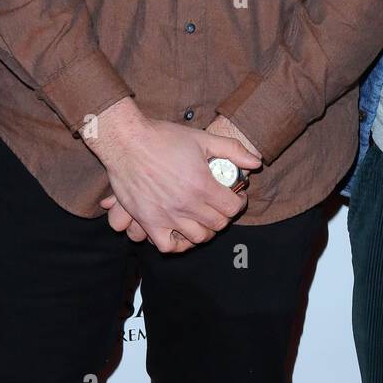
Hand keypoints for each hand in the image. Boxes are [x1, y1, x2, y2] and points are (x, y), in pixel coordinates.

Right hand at [88, 99, 259, 252]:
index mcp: (202, 184)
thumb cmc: (164, 137)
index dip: (238, 203)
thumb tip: (256, 163)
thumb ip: (232, 150)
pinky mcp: (148, 221)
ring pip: (197, 238)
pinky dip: (177, 243)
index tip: (235, 196)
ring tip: (202, 218)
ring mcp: (167, 215)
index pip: (232, 209)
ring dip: (204, 230)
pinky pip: (168, 245)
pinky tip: (180, 231)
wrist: (126, 141)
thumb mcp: (202, 138)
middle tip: (219, 205)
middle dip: (223, 215)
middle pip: (217, 225)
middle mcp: (187, 204)